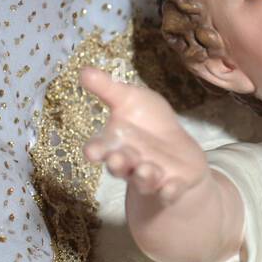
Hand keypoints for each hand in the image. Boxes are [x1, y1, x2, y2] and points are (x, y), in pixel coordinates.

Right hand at [79, 66, 210, 204]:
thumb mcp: (131, 99)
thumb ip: (109, 89)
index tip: (92, 151)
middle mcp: (129, 164)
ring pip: (143, 180)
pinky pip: (169, 192)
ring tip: (147, 169)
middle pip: (119, 166)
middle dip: (118, 163)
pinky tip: (172, 186)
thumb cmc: (148, 123)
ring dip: (144, 176)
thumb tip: (83, 69)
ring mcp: (150, 177)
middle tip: (116, 158)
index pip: (100, 148)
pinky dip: (170, 191)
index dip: (96, 150)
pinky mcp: (172, 186)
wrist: (178, 151)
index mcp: (114, 144)